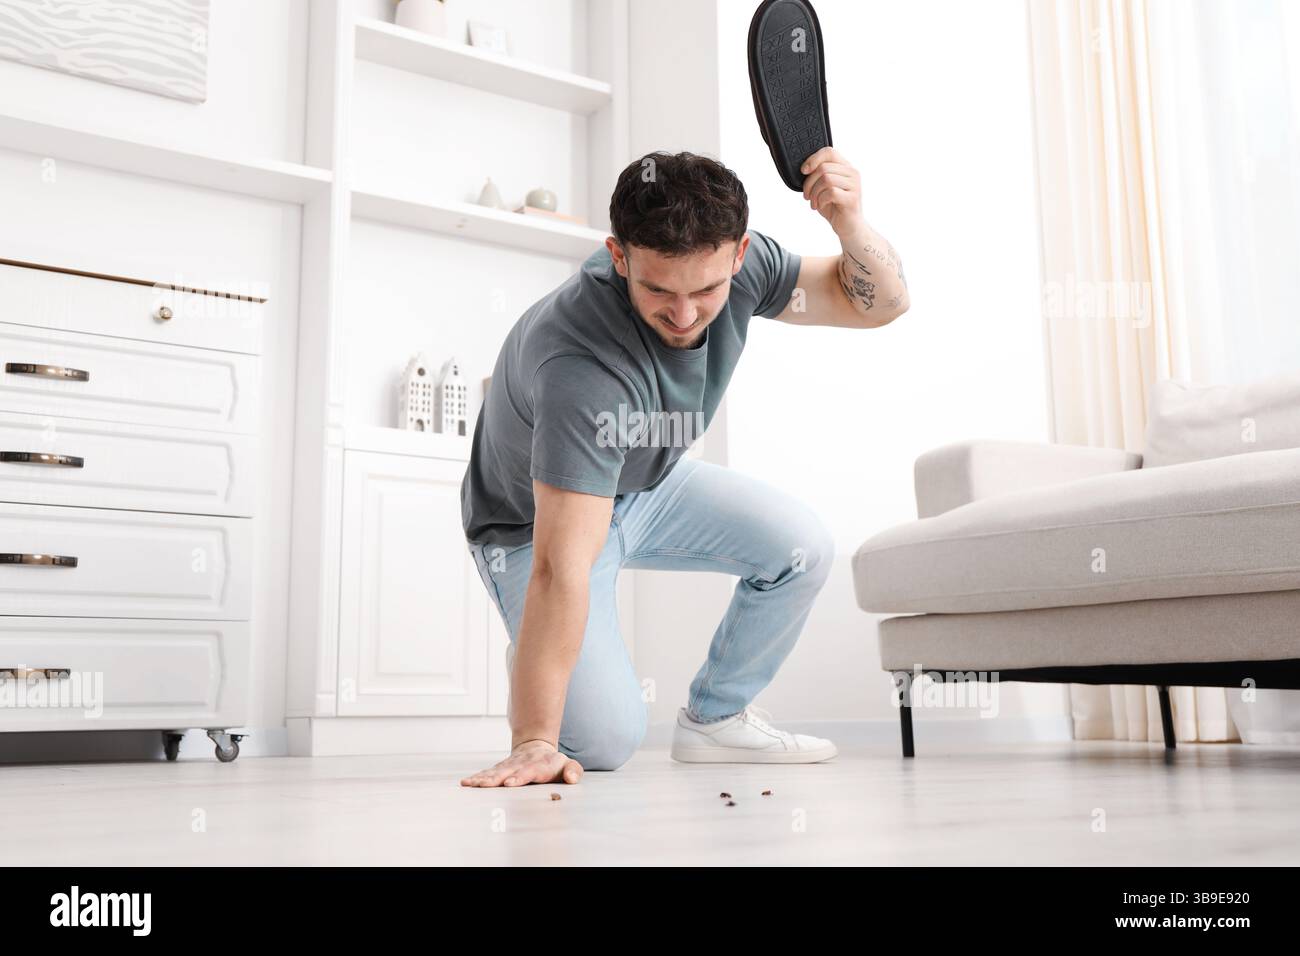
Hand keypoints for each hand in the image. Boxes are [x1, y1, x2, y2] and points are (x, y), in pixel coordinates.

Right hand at [459, 739, 583, 787]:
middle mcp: (521, 764)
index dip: (519, 777)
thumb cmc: (553, 763)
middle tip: (486, 785)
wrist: (536, 748)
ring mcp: (508, 766)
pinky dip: (476, 778)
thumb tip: (572, 778)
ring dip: (482, 779)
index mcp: (539, 765)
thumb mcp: (568, 764)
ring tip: (471, 784)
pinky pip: (487, 774)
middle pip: (507, 771)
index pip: (529, 771)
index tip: (509, 783)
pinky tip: (466, 783)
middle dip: (496, 779)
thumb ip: (573, 771)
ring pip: (494, 772)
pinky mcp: (499, 769)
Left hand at [800, 147, 864, 239]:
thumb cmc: (835, 207)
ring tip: (814, 202)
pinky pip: (830, 192)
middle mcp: (852, 173)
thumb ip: (819, 175)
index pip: (829, 152)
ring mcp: (854, 185)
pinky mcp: (852, 198)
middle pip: (824, 168)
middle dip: (809, 183)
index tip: (804, 171)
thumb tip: (805, 168)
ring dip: (814, 193)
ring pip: (826, 179)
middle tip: (807, 195)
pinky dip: (821, 200)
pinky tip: (821, 206)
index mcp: (846, 167)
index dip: (813, 159)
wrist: (848, 227)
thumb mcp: (824, 188)